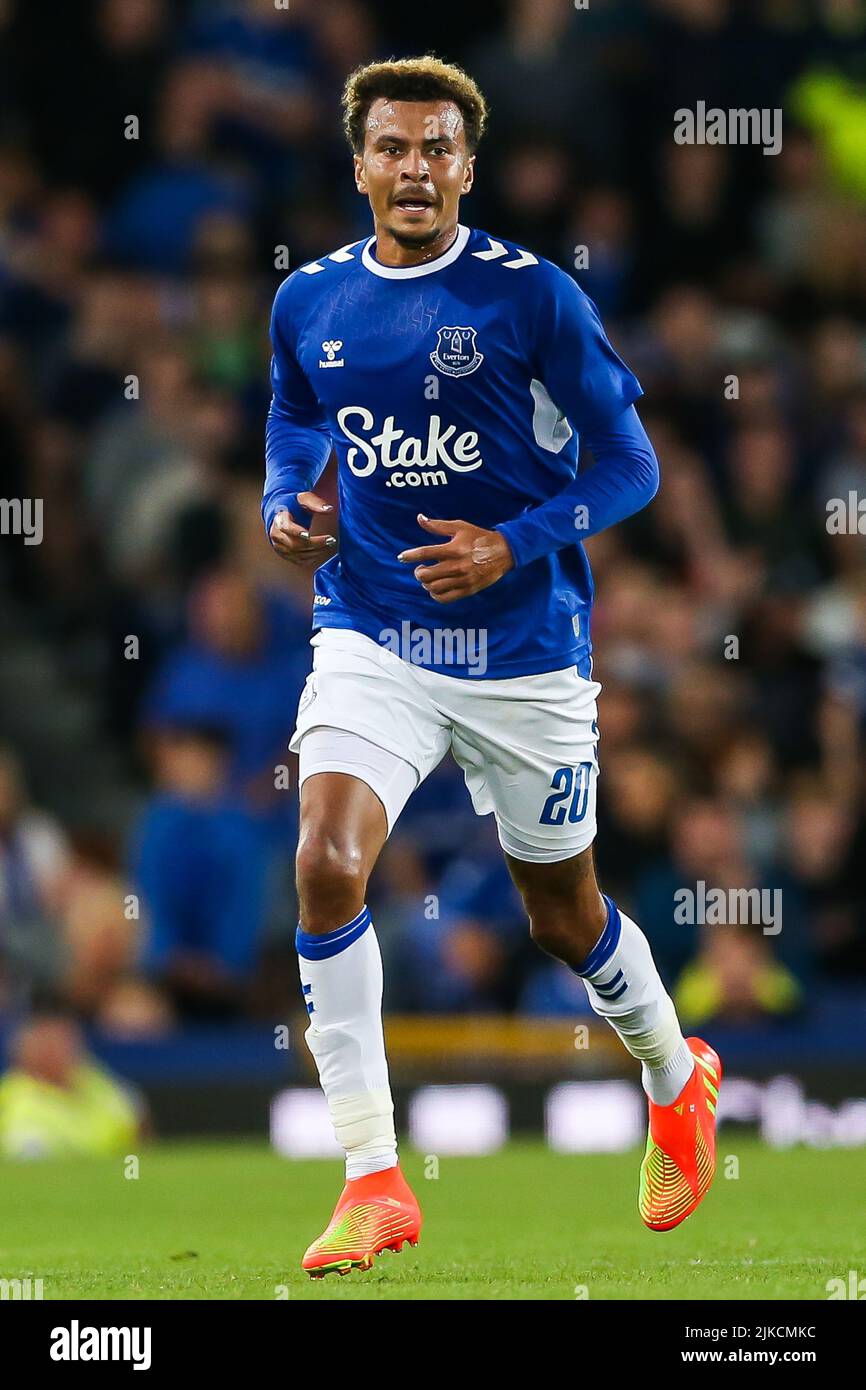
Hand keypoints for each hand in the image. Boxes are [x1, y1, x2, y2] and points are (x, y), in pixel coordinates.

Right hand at [269, 491, 335, 564]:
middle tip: (331, 540)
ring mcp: (280, 547)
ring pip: (299, 554)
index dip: (296, 532)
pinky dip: (313, 556)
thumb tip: (329, 509)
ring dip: (317, 550)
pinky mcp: (286, 555)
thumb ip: (315, 503)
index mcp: (279, 519)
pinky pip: (300, 560)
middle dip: (315, 543)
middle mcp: (276, 535)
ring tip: (330, 542)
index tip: (309, 534)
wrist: (283, 515)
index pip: (286, 528)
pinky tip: (322, 548)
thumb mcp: (303, 499)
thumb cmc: (294, 505)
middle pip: (295, 544)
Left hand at [397, 514, 513, 602]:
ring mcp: (462, 579)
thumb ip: (438, 525)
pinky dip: (436, 595)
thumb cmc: (479, 537)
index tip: (401, 557)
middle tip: (420, 568)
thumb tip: (419, 518)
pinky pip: (445, 598)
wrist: (504, 552)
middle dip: (418, 572)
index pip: (424, 553)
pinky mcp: (468, 590)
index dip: (409, 556)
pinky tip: (436, 588)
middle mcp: (456, 565)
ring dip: (426, 583)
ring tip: (429, 577)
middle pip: (426, 574)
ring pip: (433, 588)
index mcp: (453, 548)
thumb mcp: (460, 527)